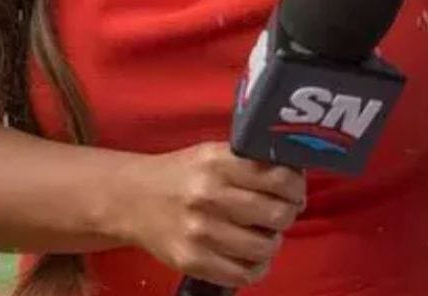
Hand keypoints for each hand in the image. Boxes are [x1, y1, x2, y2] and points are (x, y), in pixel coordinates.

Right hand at [117, 142, 305, 286]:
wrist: (131, 199)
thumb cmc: (180, 175)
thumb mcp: (212, 154)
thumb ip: (249, 162)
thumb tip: (295, 179)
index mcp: (217, 163)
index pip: (278, 178)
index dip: (296, 187)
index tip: (294, 191)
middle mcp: (209, 195)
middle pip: (276, 214)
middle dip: (287, 215)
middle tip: (281, 213)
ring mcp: (200, 231)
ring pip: (264, 247)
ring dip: (272, 242)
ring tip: (263, 234)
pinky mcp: (191, 260)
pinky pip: (243, 273)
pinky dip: (257, 267)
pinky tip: (252, 257)